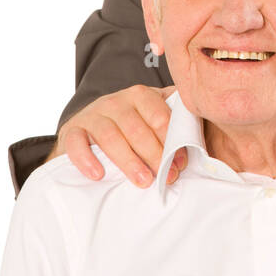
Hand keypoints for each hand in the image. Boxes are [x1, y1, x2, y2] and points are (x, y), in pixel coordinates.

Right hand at [50, 84, 186, 188]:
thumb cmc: (131, 128)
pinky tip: (98, 174)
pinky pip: (76, 143)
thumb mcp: (152, 118)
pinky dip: (86, 158)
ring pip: (110, 135)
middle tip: (167, 177)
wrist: (89, 131)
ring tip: (143, 181)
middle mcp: (115, 101)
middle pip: (136, 127)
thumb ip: (176, 119)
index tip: (182, 162)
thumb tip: (204, 131)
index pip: (158, 115)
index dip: (172, 139)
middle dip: (154, 154)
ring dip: (128, 160)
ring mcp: (92, 115)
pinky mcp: (71, 131)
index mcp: (140, 95)